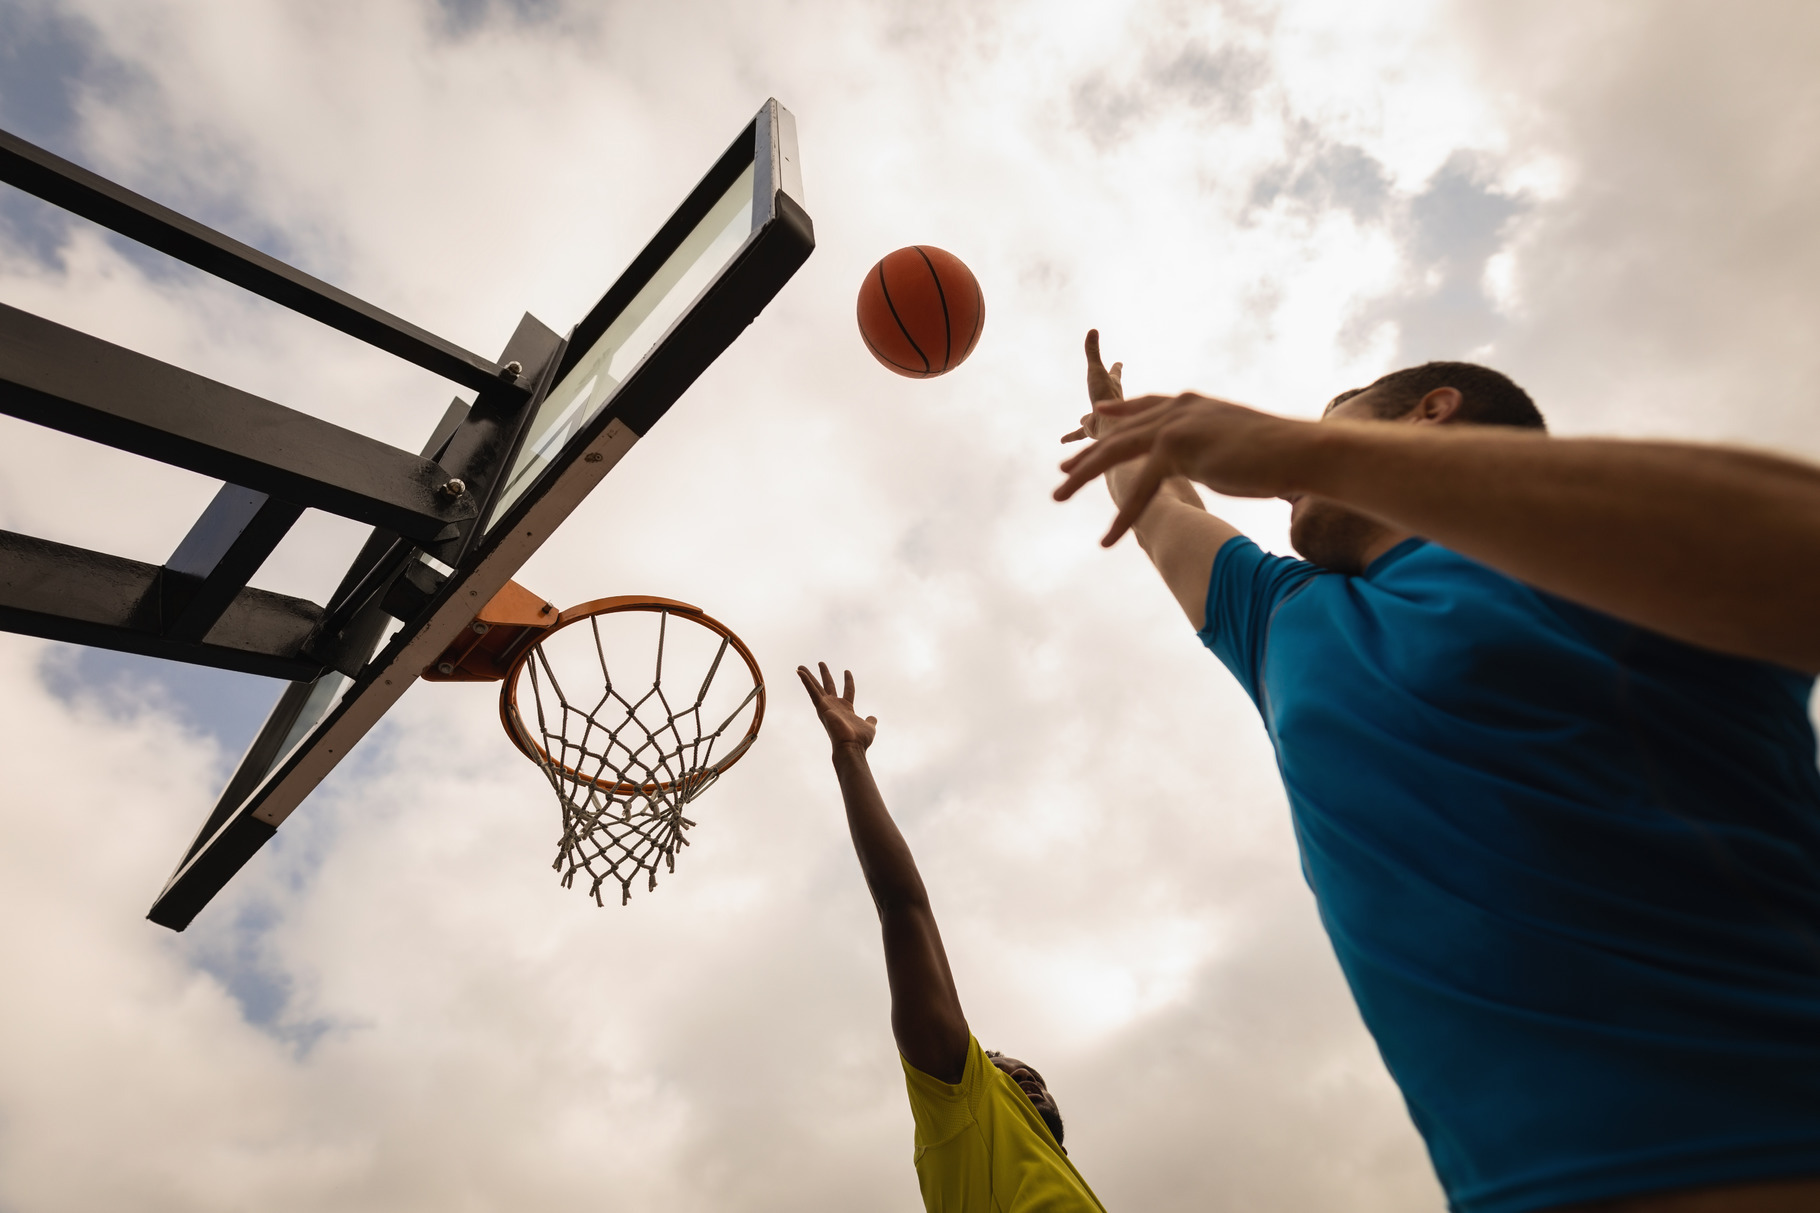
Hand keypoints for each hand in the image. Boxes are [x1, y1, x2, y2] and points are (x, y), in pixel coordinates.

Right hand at [797, 662, 877, 752]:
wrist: (851, 746)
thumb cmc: (860, 740)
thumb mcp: (869, 727)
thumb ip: (871, 721)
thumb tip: (873, 718)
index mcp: (846, 709)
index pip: (848, 691)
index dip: (848, 681)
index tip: (847, 671)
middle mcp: (834, 706)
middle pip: (828, 686)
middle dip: (824, 674)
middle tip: (821, 662)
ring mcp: (826, 706)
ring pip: (815, 688)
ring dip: (808, 676)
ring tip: (800, 666)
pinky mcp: (821, 707)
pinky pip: (812, 691)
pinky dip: (806, 682)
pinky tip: (800, 672)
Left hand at [1054, 393, 1324, 544]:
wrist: (1300, 451)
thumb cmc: (1280, 454)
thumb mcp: (1236, 441)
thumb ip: (1213, 443)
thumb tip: (1211, 455)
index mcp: (1193, 404)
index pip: (1147, 407)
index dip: (1120, 413)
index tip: (1098, 416)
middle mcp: (1179, 409)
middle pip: (1121, 430)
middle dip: (1089, 452)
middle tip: (1062, 468)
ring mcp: (1176, 426)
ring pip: (1117, 453)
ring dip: (1084, 477)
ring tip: (1058, 495)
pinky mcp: (1178, 449)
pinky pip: (1141, 487)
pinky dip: (1124, 516)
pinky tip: (1108, 538)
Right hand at [1062, 329, 1123, 443]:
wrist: (1110, 426)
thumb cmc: (1106, 397)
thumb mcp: (1096, 372)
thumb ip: (1092, 352)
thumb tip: (1093, 330)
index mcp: (1113, 387)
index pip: (1115, 374)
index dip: (1116, 368)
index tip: (1120, 363)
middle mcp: (1109, 403)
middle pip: (1109, 394)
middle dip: (1109, 390)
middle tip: (1111, 384)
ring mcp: (1101, 417)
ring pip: (1094, 416)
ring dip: (1089, 417)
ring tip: (1082, 419)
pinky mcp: (1092, 431)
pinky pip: (1079, 433)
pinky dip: (1071, 435)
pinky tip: (1062, 439)